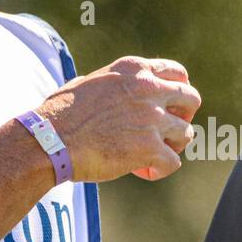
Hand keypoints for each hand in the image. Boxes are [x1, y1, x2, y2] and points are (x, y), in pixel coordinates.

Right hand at [37, 57, 200, 182]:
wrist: (49, 141)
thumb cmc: (59, 115)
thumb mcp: (88, 82)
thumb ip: (112, 83)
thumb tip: (113, 88)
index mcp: (133, 70)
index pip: (176, 72)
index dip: (178, 91)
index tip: (171, 105)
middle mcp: (147, 90)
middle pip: (191, 99)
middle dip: (184, 116)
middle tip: (167, 131)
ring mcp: (151, 119)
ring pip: (187, 133)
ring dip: (172, 145)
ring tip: (152, 154)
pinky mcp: (149, 148)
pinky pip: (173, 162)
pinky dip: (161, 170)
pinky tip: (144, 171)